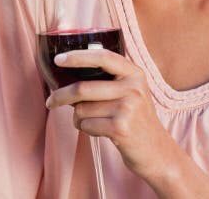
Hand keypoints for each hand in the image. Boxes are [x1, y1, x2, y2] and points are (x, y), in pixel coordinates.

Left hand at [44, 49, 173, 180]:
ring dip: (78, 118)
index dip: (78, 56)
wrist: (157, 152)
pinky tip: (101, 132)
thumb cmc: (135, 120)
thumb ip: (109, 80)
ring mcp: (128, 108)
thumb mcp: (131, 92)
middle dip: (61, 96)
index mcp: (134, 73)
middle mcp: (133, 88)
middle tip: (50, 101)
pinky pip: (86, 125)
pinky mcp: (121, 128)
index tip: (58, 60)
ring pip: (82, 109)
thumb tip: (66, 73)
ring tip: (94, 122)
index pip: (103, 57)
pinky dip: (86, 129)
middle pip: (83, 88)